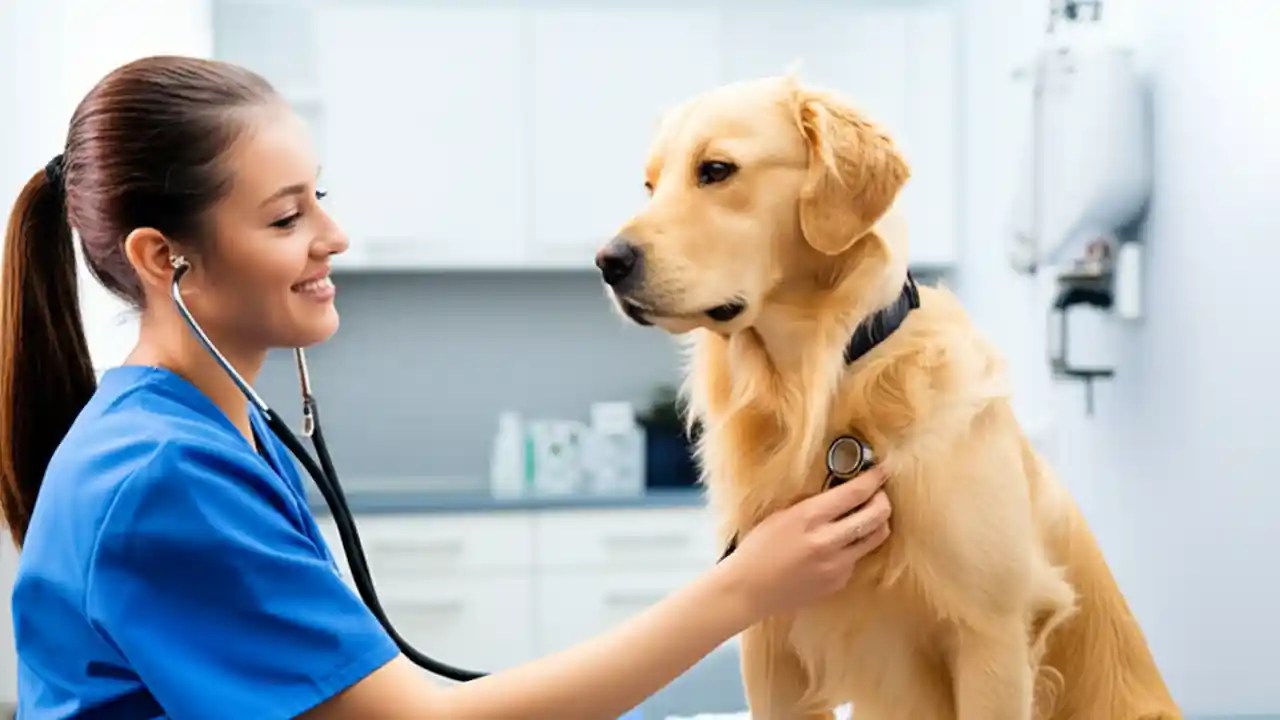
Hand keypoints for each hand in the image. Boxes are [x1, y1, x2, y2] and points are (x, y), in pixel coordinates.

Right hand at [722, 466, 891, 619]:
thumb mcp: (781, 515)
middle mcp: (827, 541)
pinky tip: (838, 546)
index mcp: (808, 518)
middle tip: (879, 493)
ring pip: (876, 538)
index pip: (855, 493)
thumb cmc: (758, 548)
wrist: (748, 590)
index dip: (874, 478)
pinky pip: (857, 559)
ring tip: (867, 516)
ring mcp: (836, 565)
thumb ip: (813, 504)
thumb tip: (842, 491)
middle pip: (877, 515)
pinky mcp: (839, 582)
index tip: (882, 469)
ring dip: (877, 523)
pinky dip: (854, 547)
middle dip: (883, 499)